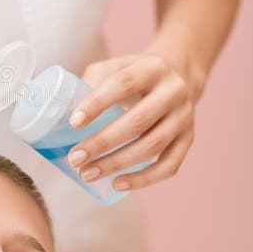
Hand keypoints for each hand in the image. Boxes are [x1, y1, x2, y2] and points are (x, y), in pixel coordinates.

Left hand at [66, 53, 195, 191]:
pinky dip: (143, 179)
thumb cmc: (133, 76)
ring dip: (117, 163)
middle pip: (138, 120)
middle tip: (75, 158)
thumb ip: (92, 82)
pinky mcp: (188, 139)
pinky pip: (169, 165)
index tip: (73, 123)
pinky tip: (117, 184)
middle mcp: (174, 91)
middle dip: (102, 142)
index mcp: (153, 68)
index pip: (124, 83)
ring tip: (87, 174)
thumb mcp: (115, 67)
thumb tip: (64, 111)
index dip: (97, 103)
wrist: (177, 77)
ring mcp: (184, 117)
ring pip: (152, 146)